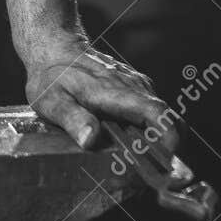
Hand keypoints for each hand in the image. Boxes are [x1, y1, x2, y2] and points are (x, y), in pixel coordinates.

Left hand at [23, 30, 183, 162]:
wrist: (55, 49)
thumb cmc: (52, 77)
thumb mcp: (53, 101)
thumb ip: (73, 119)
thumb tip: (91, 140)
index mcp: (116, 91)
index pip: (157, 113)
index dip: (169, 138)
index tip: (167, 160)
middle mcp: (134, 86)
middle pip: (169, 119)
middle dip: (167, 148)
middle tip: (150, 171)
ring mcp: (138, 85)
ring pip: (162, 116)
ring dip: (157, 140)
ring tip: (134, 159)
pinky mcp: (137, 87)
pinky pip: (152, 112)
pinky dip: (149, 130)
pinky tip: (126, 141)